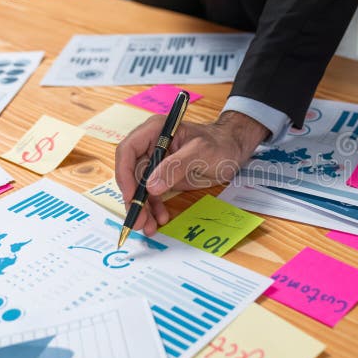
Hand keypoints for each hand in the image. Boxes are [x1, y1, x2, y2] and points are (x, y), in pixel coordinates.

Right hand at [115, 111, 269, 235]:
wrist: (233, 150)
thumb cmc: (220, 144)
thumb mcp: (201, 152)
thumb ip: (176, 166)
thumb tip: (151, 187)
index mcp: (155, 130)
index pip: (128, 150)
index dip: (124, 174)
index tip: (131, 196)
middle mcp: (151, 145)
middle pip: (131, 173)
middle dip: (133, 198)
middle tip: (138, 220)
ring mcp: (156, 162)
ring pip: (140, 187)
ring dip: (142, 208)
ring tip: (149, 227)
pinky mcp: (163, 177)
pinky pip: (152, 194)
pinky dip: (154, 208)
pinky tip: (160, 218)